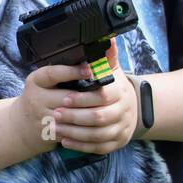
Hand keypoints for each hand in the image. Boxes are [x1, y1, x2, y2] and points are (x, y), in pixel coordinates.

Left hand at [48, 40, 137, 154]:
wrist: (128, 108)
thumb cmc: (110, 87)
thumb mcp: (110, 69)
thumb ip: (105, 55)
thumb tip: (106, 35)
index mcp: (121, 92)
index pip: (102, 96)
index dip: (82, 99)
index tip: (64, 98)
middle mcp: (124, 111)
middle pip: (98, 117)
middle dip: (74, 116)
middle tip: (54, 114)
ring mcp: (122, 128)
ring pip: (97, 135)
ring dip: (74, 132)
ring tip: (55, 128)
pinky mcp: (117, 143)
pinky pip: (99, 148)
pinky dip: (81, 145)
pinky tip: (65, 141)